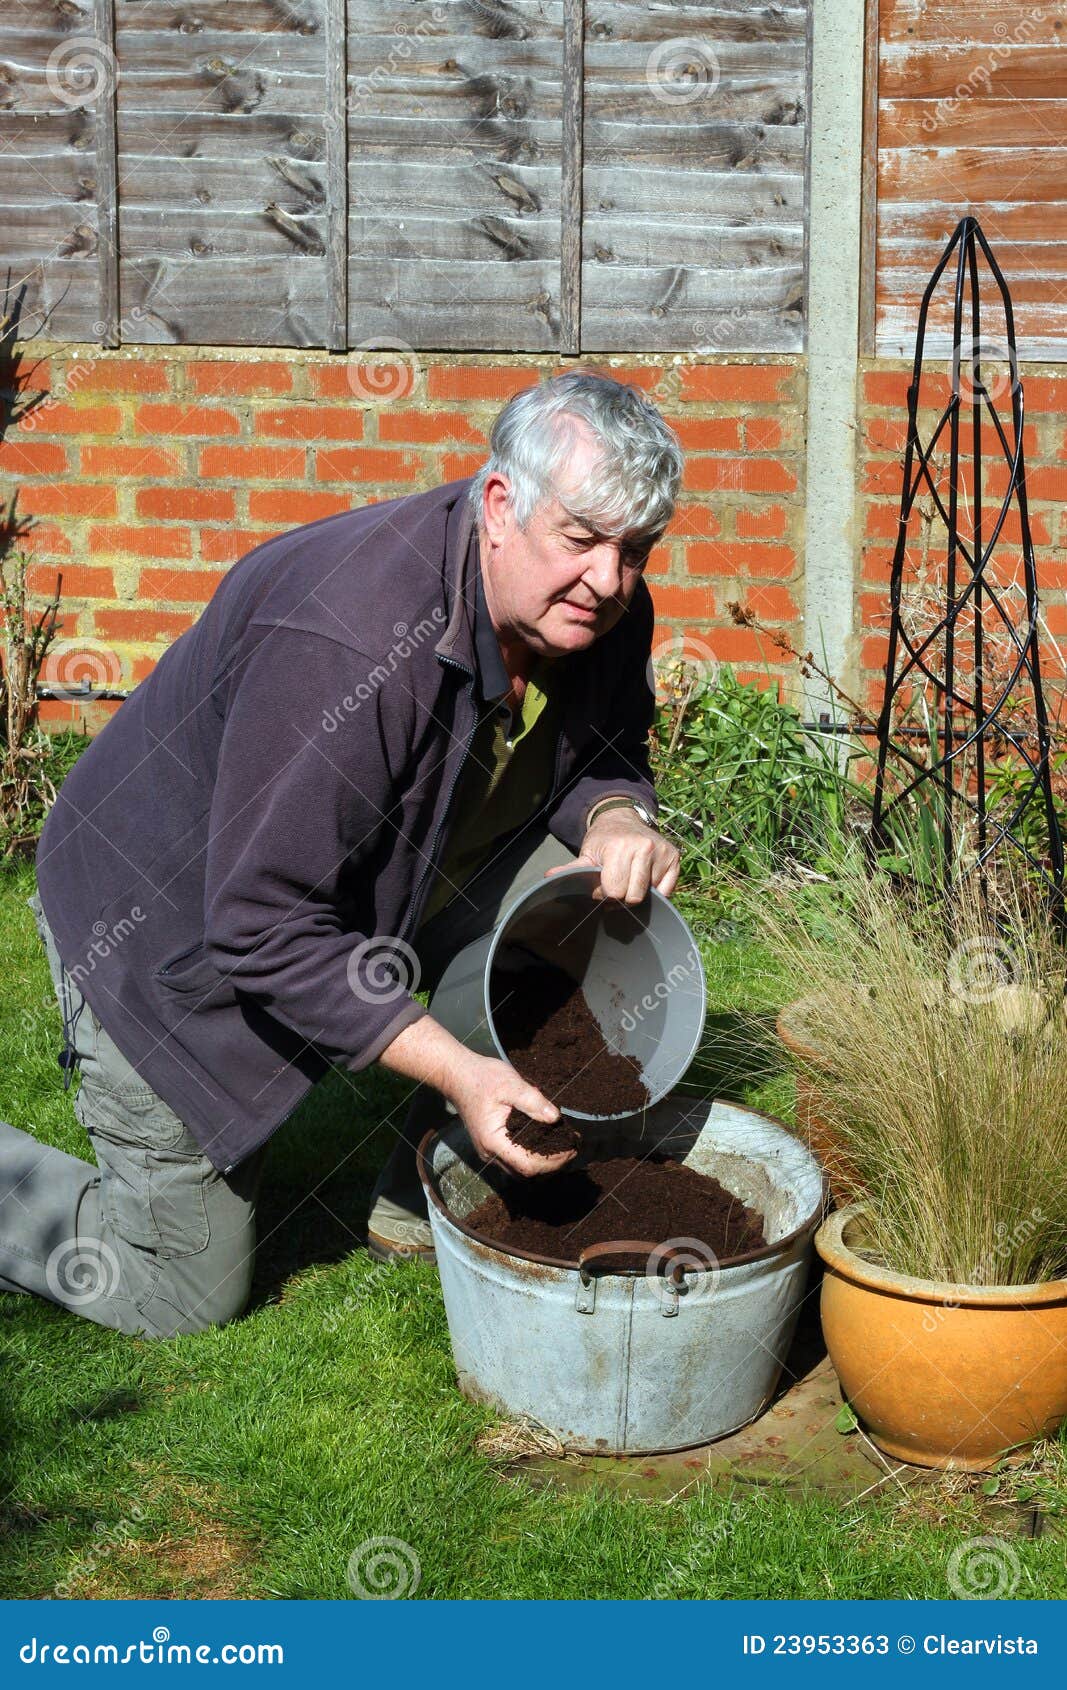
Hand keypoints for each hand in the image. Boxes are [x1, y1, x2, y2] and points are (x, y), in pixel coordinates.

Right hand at [446, 1052, 576, 1176]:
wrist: (458, 1075)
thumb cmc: (481, 1078)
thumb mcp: (510, 1084)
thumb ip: (533, 1101)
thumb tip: (555, 1118)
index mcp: (493, 1141)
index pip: (528, 1165)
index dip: (552, 1162)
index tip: (571, 1149)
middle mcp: (489, 1153)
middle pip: (525, 1173)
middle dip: (551, 1166)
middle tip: (572, 1149)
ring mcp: (488, 1151)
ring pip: (519, 1170)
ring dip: (542, 1163)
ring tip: (563, 1148)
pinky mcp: (491, 1146)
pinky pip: (514, 1161)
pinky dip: (532, 1157)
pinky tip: (546, 1144)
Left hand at [545, 808, 680, 902]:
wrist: (623, 819)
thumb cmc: (604, 840)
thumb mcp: (587, 853)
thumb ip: (570, 869)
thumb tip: (548, 878)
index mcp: (620, 848)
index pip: (615, 892)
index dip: (605, 894)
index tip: (601, 885)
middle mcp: (645, 848)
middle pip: (633, 897)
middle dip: (621, 897)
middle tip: (615, 885)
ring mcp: (662, 853)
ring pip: (649, 896)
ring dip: (637, 893)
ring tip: (628, 880)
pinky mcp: (674, 859)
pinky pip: (665, 892)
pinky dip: (654, 891)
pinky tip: (643, 878)